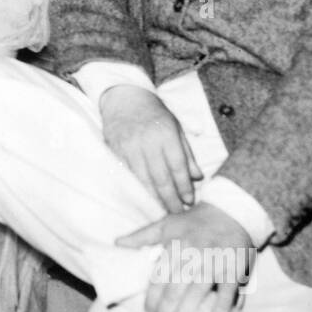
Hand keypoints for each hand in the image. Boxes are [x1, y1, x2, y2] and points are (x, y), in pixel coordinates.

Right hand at [100, 84, 202, 214]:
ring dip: (154, 199)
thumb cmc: (154, 113)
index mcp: (166, 134)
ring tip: (162, 212)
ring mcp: (129, 147)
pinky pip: (127, 176)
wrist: (124, 98)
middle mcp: (147, 141)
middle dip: (170, 199)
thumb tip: (197, 177)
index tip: (189, 201)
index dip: (184, 187)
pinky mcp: (115, 151)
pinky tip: (143, 200)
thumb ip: (186, 153)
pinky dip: (136, 190)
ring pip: (143, 180)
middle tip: (177, 214)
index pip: (178, 166)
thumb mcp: (176, 127)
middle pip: (161, 178)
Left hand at [116, 203, 254, 311]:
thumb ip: (142, 236)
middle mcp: (193, 255)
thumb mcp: (166, 224)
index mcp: (174, 246)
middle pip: (174, 292)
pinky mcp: (234, 269)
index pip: (158, 280)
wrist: (230, 211)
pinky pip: (227, 293)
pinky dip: (221, 308)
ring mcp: (214, 263)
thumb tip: (117, 243)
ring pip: (196, 295)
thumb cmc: (194, 221)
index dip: (152, 300)